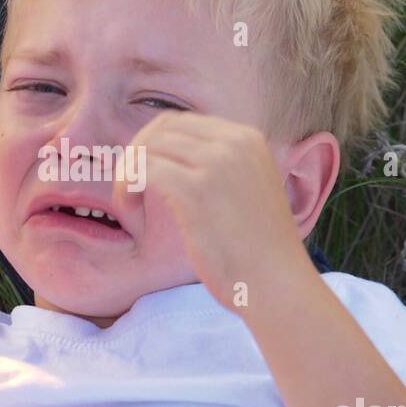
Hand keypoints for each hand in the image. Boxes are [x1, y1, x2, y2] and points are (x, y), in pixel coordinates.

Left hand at [113, 112, 311, 310]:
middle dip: (137, 155)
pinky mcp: (196, 189)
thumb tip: (168, 162)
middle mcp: (234, 142)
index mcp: (247, 139)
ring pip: (148, 147)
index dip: (154, 146)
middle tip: (131, 190)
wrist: (278, 283)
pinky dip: (127, 186)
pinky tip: (131, 210)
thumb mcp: (245, 191)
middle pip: (162, 129)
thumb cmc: (258, 251)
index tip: (146, 178)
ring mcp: (216, 163)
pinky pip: (142, 169)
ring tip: (131, 205)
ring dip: (128, 173)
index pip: (182, 123)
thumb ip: (218, 169)